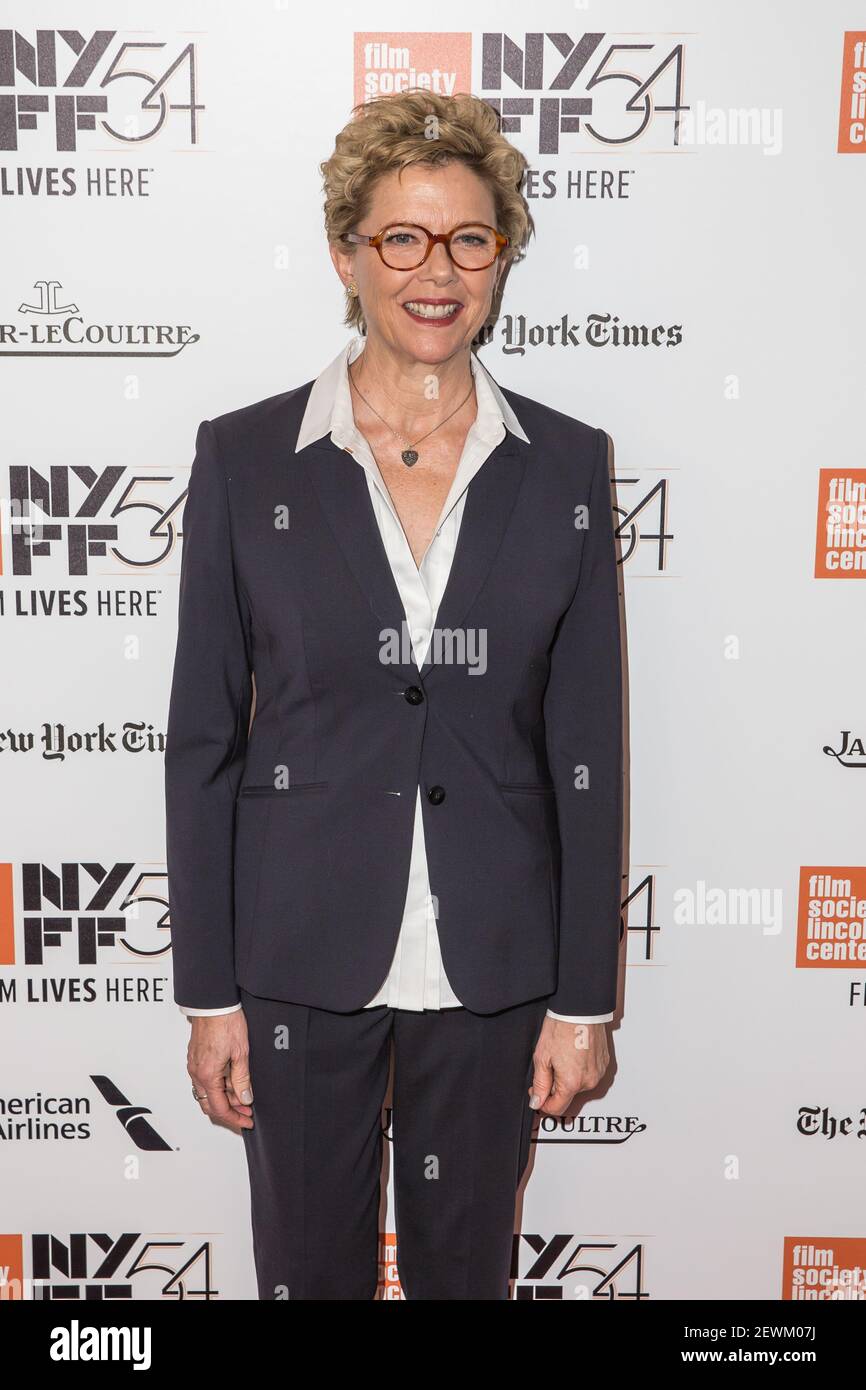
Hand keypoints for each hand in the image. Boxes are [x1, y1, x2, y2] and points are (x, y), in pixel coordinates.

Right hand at [187, 1011, 253, 1133]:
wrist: (213, 1004)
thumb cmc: (226, 1022)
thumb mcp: (241, 1053)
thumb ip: (242, 1079)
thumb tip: (245, 1098)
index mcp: (207, 1075)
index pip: (219, 1108)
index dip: (234, 1118)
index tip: (247, 1120)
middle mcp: (196, 1073)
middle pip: (210, 1105)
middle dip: (229, 1111)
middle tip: (246, 1110)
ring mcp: (194, 1065)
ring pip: (207, 1093)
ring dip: (224, 1098)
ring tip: (243, 1095)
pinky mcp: (195, 1058)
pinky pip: (204, 1081)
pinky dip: (218, 1086)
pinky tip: (231, 1082)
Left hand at [528, 1018, 609, 1116]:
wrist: (580, 1009)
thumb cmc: (561, 1028)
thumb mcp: (542, 1057)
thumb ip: (540, 1084)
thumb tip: (537, 1102)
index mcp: (572, 1082)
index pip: (557, 1108)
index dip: (543, 1103)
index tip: (537, 1092)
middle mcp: (589, 1081)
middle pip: (568, 1095)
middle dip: (555, 1085)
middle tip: (549, 1064)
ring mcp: (599, 1072)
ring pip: (579, 1085)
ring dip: (569, 1077)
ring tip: (562, 1055)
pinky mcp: (604, 1063)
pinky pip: (589, 1074)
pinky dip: (580, 1068)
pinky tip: (573, 1053)